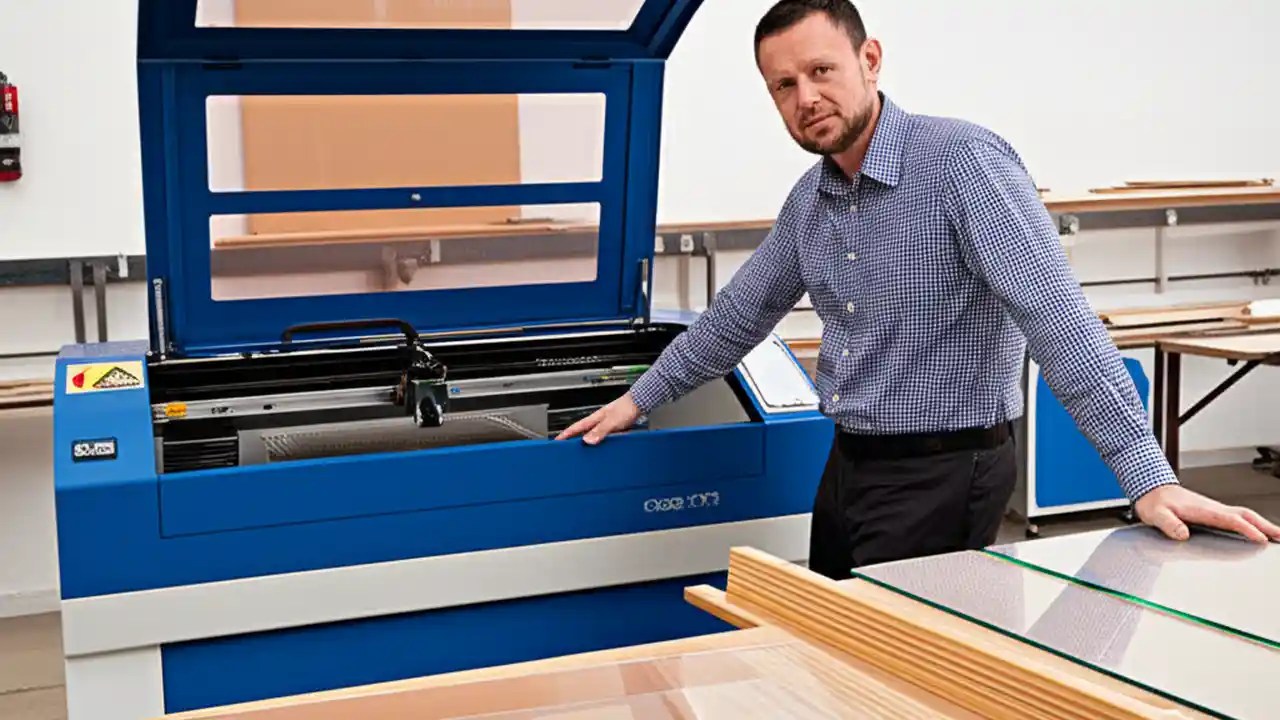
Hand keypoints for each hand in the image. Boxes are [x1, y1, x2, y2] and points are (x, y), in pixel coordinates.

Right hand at [554, 392, 642, 444]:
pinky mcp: (615, 428)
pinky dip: (601, 443)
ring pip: (594, 436)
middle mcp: (599, 421)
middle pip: (583, 432)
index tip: (557, 441)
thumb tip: (587, 440)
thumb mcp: (611, 422)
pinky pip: (604, 438)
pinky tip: (603, 448)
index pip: (576, 427)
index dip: (566, 434)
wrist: (641, 403)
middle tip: (567, 449)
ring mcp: (607, 425)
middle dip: (575, 440)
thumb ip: (600, 431)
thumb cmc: (626, 408)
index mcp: (595, 418)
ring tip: (583, 451)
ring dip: (589, 443)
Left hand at [1134, 484, 1279, 543]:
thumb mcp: (1156, 514)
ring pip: (1244, 515)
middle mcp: (1212, 508)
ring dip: (1262, 524)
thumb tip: (1182, 534)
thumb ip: (1168, 524)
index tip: (1260, 539)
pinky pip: (1237, 517)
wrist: (1151, 489)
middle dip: (1265, 526)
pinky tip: (1255, 531)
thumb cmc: (1154, 502)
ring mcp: (1214, 509)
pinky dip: (1251, 523)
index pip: (1230, 519)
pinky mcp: (1212, 512)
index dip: (1246, 529)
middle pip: (1246, 515)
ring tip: (1277, 536)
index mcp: (1203, 509)